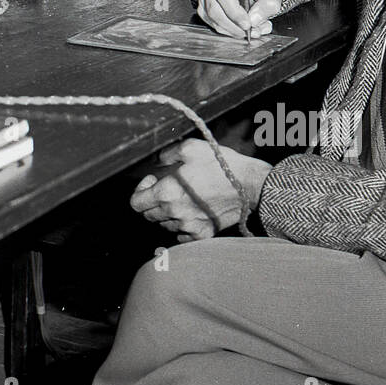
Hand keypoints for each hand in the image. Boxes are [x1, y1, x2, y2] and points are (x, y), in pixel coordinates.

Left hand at [130, 139, 269, 240]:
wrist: (249, 185)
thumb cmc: (220, 165)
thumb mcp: (191, 148)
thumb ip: (167, 154)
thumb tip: (156, 162)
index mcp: (167, 192)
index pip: (136, 203)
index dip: (140, 190)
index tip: (153, 180)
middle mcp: (174, 213)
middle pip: (148, 215)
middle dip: (152, 201)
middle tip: (166, 188)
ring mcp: (188, 227)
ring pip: (164, 225)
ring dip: (166, 213)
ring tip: (181, 198)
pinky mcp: (202, 234)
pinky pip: (181, 236)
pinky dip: (181, 226)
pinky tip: (191, 212)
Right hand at [195, 0, 283, 38]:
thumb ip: (268, 4)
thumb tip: (254, 20)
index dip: (234, 11)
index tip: (247, 24)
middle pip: (214, 7)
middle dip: (233, 25)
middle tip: (251, 32)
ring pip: (211, 17)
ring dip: (231, 29)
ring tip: (251, 30)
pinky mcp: (201, 3)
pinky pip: (210, 21)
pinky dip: (226, 29)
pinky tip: (240, 27)